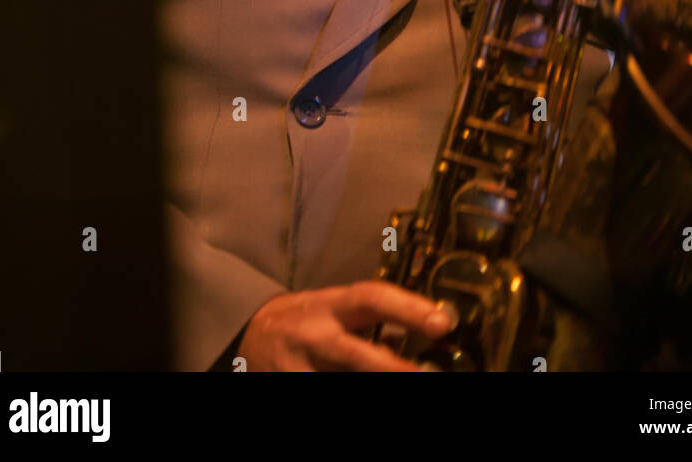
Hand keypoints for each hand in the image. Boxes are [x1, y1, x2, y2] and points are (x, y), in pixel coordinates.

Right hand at [235, 281, 455, 371]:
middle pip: (357, 354)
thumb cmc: (305, 320)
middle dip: (394, 369)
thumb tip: (416, 337)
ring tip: (410, 377)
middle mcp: (314, 336)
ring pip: (342, 381)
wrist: (249, 335)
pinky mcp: (289, 387)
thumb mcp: (335, 311)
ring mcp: (299, 368)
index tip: (443, 322)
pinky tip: (367, 384)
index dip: (408, 309)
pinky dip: (348, 390)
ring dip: (377, 379)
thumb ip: (370, 323)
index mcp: (331, 306)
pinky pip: (324, 393)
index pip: (372, 299)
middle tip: (427, 375)